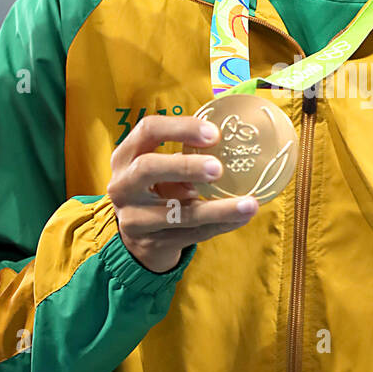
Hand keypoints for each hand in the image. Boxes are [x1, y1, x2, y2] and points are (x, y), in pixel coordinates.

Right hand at [106, 113, 258, 273]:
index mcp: (126, 155)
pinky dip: (219, 225)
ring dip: (217, 210)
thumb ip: (188, 156)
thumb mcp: (165, 169)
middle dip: (184, 166)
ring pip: (176, 213)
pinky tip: (241, 218)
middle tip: (218, 168)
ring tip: (249, 205)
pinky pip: (191, 234)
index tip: (215, 134)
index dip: (181, 128)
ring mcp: (132, 218)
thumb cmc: (159, 190)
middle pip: (147, 168)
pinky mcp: (150, 243)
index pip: (148, 129)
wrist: (140, 238)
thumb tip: (233, 146)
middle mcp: (122, 185)